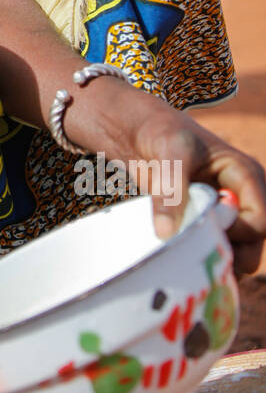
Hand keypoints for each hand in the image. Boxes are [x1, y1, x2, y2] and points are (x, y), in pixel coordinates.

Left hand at [132, 108, 265, 275]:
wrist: (139, 132)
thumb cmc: (163, 132)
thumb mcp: (170, 154)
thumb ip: (171, 191)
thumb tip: (167, 234)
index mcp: (247, 176)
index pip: (259, 220)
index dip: (237, 233)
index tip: (203, 230)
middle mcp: (243, 198)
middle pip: (253, 243)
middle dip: (228, 254)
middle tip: (193, 256)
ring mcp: (225, 213)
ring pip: (236, 252)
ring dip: (213, 260)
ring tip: (182, 259)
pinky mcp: (206, 223)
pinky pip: (213, 250)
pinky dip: (200, 257)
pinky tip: (178, 258)